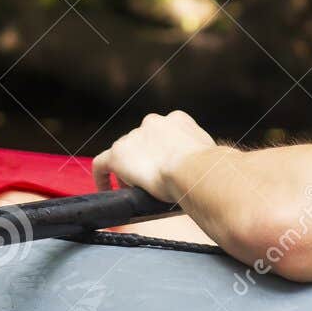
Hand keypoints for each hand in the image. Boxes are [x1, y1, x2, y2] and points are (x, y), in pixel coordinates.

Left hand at [92, 110, 216, 201]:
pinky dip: (102, 176)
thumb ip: (200, 158)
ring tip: (133, 190)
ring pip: (124, 153)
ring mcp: (133, 136)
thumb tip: (203, 172)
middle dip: (144, 161)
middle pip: (141, 142)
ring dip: (127, 171)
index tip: (164, 167)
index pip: (164, 135)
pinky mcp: (118, 154)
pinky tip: (106, 190)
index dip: (161, 153)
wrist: (194, 169)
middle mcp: (153, 123)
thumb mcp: (209, 157)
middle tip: (150, 183)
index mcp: (177, 120)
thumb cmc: (209, 169)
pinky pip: (103, 164)